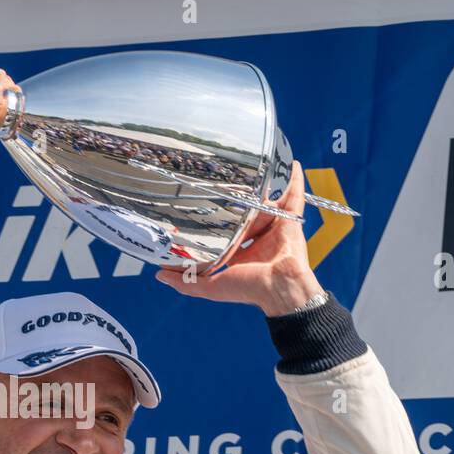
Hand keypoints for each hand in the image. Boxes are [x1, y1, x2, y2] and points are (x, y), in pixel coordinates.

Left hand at [154, 160, 323, 315]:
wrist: (280, 287)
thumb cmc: (249, 289)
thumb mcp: (211, 287)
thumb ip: (186, 281)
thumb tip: (159, 274)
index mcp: (243, 252)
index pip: (227, 232)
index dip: (216, 222)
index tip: (201, 209)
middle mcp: (260, 239)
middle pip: (247, 213)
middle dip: (239, 199)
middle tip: (226, 180)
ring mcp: (276, 228)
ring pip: (268, 202)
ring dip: (264, 185)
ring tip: (254, 165)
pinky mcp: (291, 221)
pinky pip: (294, 198)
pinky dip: (294, 182)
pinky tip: (291, 164)